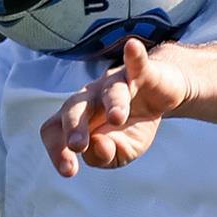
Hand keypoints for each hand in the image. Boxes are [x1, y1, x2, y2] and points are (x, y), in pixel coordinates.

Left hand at [40, 38, 194, 176]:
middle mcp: (89, 97)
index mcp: (76, 119)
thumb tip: (99, 148)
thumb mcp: (122, 151)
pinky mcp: (142, 73)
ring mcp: (114, 82)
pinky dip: (135, 55)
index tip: (69, 171)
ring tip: (118, 118)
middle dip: (74, 127)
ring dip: (113, 104)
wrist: (162, 97)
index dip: (56, 150)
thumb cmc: (133, 126)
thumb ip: (105, 156)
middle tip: (77, 146)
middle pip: (73, 108)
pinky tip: (131, 46)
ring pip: (108, 91)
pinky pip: (136, 63)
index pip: (54, 130)